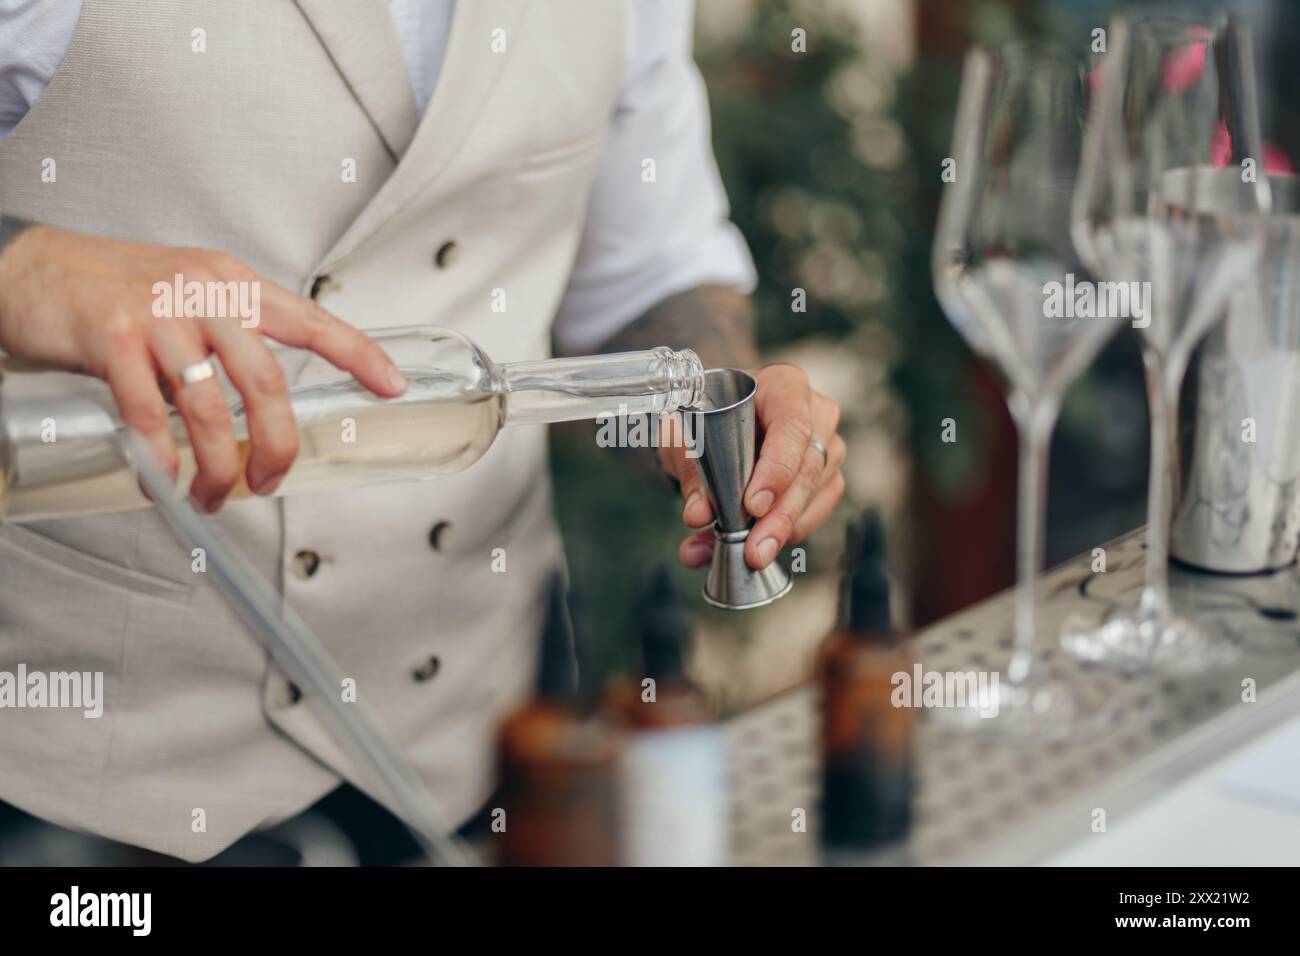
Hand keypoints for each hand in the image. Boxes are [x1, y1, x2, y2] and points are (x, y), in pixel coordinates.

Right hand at [0, 223, 405, 511]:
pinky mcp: (112, 338)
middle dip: (275, 446)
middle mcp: (203, 293)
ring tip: (210, 494)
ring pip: (210, 409)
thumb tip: (261, 409)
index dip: (358, 354)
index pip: (311, 320)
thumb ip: (227, 340)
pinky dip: (161, 461)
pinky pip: (149, 417)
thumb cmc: (111, 288)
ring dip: (215, 467)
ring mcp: (158, 314)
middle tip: (270, 479)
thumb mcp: (186, 295)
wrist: (28, 266)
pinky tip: (162, 481)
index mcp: (232, 283)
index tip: (392, 385)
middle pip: (267, 382)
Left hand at [659, 363, 845, 569]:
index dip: (777, 469)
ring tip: (739, 555)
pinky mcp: (826, 480)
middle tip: (752, 550)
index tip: (754, 506)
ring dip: (778, 532)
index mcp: (784, 386)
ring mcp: (827, 447)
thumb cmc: (705, 416)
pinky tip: (748, 550)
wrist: (715, 422)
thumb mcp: (686, 434)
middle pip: (808, 469)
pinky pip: (813, 515)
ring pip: (815, 497)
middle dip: (779, 517)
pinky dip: (781, 536)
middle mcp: (816, 414)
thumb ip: (692, 472)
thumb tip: (699, 515)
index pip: (792, 426)